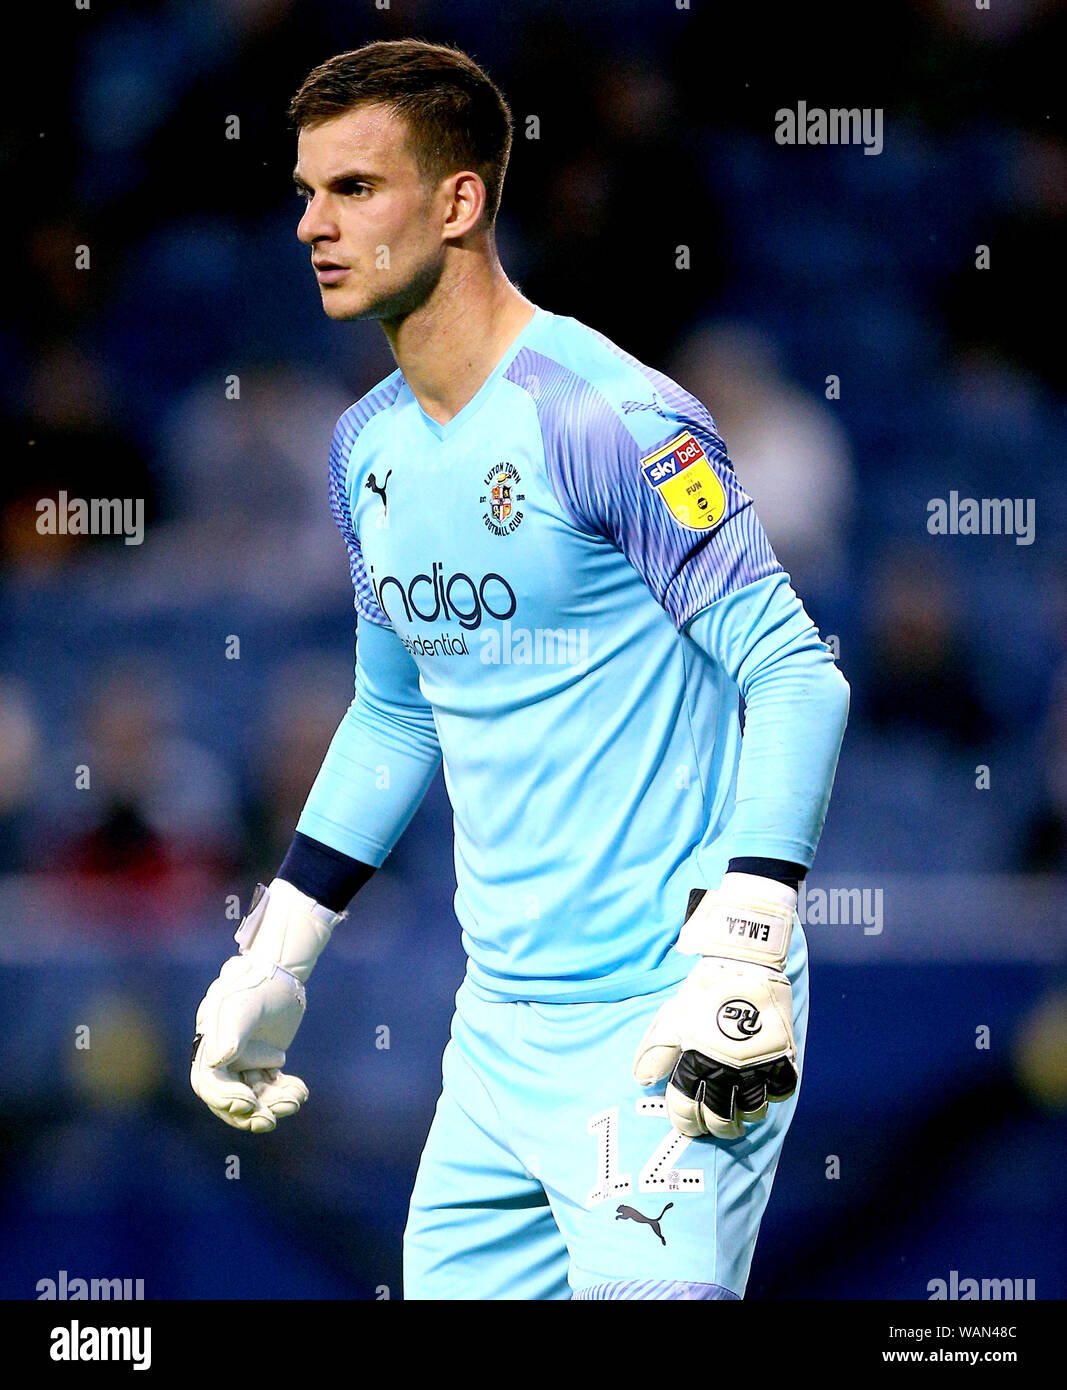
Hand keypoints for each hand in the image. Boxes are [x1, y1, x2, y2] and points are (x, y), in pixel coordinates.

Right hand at [190, 953, 309, 1132]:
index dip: (225, 1099)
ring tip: (296, 1099)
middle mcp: (223, 1060)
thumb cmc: (256, 984)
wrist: (280, 973)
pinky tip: (301, 1091)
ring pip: (255, 1096)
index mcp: (208, 1048)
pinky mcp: (264, 1062)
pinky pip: (272, 1087)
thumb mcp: (242, 1005)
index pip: (210, 1084)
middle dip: (250, 1114)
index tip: (249, 1103)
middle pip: (230, 1099)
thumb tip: (220, 1059)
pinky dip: (285, 1092)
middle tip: (270, 1121)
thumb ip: (231, 1031)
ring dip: (274, 1103)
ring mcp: (244, 1063)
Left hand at [633, 956, 796, 1139]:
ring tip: (741, 1113)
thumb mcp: (671, 1017)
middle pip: (721, 1116)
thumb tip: (643, 1080)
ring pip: (754, 1108)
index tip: (687, 1124)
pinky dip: (774, 1096)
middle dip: (716, 1127)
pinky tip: (765, 1092)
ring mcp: (756, 1062)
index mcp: (696, 1059)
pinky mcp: (781, 1053)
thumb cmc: (702, 991)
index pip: (686, 1107)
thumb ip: (656, 1052)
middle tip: (717, 1126)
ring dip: (745, 1115)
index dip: (685, 1121)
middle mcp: (726, 1067)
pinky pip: (782, 1088)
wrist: (741, 963)